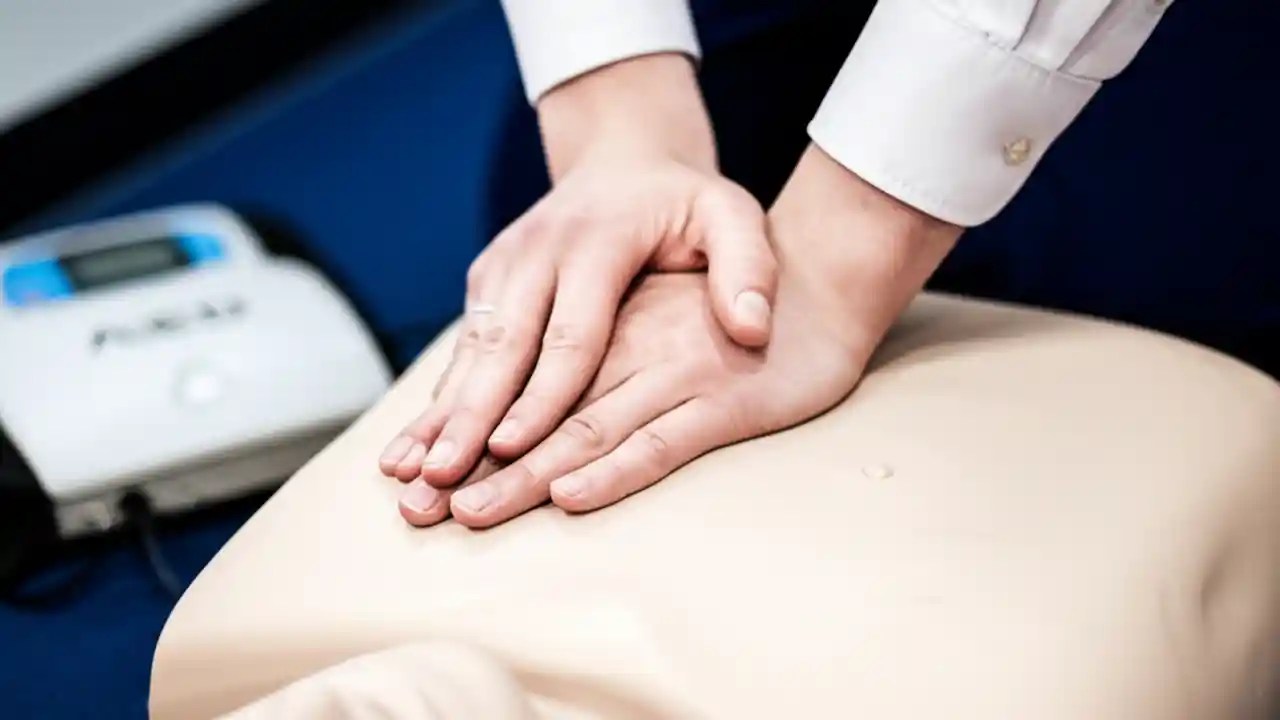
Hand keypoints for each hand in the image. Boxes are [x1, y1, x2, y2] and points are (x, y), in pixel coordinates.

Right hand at [395, 145, 963, 527]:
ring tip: (407, 477)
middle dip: (467, 417)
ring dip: (437, 415)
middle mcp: (537, 251)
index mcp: (596, 241)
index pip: (568, 334)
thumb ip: (750, 268)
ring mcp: (503, 264)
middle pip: (501, 348)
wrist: (624, 159)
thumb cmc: (686, 203)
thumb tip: (752, 329)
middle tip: (438, 477)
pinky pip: (462, 347)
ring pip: (469, 350)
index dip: (540, 396)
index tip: (512, 447)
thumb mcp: (733, 217)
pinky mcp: (487, 279)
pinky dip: (437, 398)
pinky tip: (413, 447)